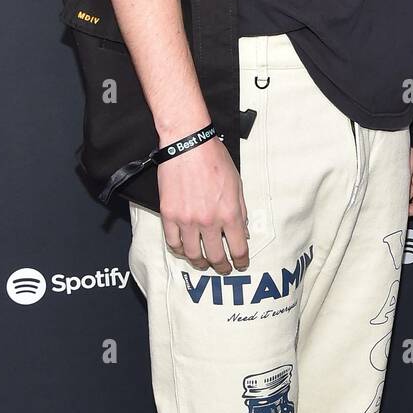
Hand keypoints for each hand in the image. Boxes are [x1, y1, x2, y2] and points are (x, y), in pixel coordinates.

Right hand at [157, 134, 249, 275]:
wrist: (187, 144)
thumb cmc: (214, 158)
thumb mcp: (237, 183)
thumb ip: (241, 209)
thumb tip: (243, 231)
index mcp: (230, 213)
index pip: (238, 248)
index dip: (241, 261)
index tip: (240, 264)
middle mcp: (209, 221)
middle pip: (215, 256)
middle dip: (222, 267)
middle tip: (223, 269)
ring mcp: (187, 220)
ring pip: (193, 254)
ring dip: (200, 263)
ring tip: (203, 263)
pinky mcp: (169, 215)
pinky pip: (173, 243)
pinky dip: (179, 250)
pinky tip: (184, 250)